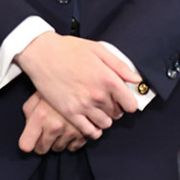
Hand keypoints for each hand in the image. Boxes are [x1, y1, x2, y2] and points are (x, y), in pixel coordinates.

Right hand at [15, 32, 141, 138]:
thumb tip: (136, 79)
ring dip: (105, 119)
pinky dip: (93, 130)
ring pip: (105, 123)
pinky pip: (88, 130)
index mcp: (108, 79)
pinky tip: (92, 122)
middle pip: (118, 113)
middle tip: (110, 102)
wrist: (43, 54)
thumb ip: (120, 66)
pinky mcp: (69, 112)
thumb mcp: (99, 50)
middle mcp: (98, 95)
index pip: (130, 104)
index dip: (129, 102)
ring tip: (100, 110)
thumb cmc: (70, 49)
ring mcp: (83, 105)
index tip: (125, 99)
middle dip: (117, 109)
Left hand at [18, 91, 87, 154]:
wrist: (87, 80)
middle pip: (42, 149)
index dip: (29, 142)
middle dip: (43, 141)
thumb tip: (27, 126)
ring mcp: (70, 131)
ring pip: (58, 148)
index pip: (26, 145)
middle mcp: (55, 126)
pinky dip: (73, 140)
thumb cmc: (59, 86)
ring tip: (61, 126)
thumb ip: (29, 111)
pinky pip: (73, 147)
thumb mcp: (39, 94)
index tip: (31, 140)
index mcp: (41, 116)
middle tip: (47, 130)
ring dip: (58, 140)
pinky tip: (72, 128)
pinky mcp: (85, 133)